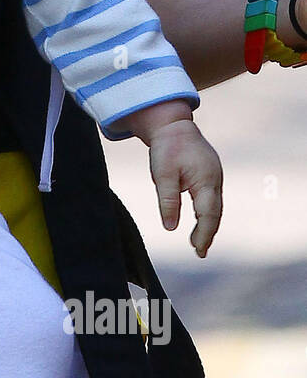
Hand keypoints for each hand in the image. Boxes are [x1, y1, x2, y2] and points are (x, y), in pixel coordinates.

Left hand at [148, 119, 222, 257]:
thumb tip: (170, 227)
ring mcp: (215, 176)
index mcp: (206, 180)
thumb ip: (168, 201)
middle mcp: (215, 179)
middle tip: (200, 252)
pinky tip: (200, 222)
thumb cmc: (167, 148)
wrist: (173, 125)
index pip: (208, 214)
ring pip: (215, 206)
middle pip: (215, 213)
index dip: (204, 234)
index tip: (198, 250)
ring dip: (208, 224)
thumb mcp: (162, 174)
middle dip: (208, 233)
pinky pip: (211, 198)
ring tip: (198, 243)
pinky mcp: (210, 174)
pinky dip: (207, 213)